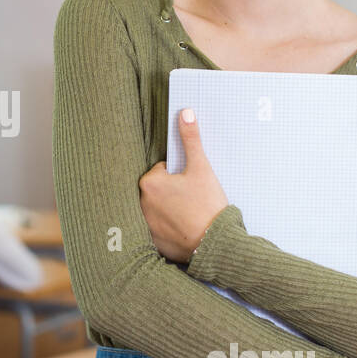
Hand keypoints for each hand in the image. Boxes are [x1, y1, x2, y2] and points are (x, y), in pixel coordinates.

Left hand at [138, 108, 228, 262]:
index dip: (178, 175)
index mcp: (150, 182)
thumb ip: (191, 139)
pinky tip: (182, 229)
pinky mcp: (151, 241)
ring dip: (167, 209)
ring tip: (188, 215)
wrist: (216, 244)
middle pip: (156, 189)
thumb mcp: (202, 168)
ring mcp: (145, 224)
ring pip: (156, 208)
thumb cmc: (208, 206)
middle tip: (190, 200)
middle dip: (170, 191)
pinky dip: (167, 227)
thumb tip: (185, 113)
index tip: (190, 185)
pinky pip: (157, 228)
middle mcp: (141, 203)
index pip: (160, 170)